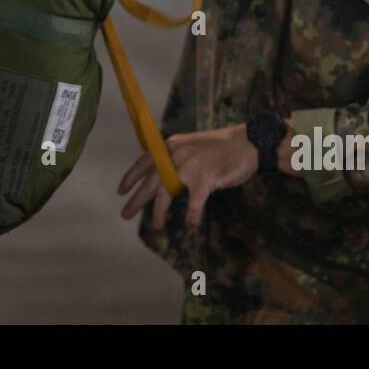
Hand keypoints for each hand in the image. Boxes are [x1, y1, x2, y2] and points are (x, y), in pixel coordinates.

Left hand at [117, 125, 259, 230]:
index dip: (131, 176)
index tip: (121, 190)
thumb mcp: (191, 145)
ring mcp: (190, 166)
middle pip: (150, 181)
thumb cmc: (220, 147)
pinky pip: (193, 204)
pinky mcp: (206, 179)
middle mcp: (176, 154)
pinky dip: (191, 216)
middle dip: (136, 199)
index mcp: (171, 145)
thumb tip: (159, 173)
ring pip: (166, 193)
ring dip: (159, 212)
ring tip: (157, 225)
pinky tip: (191, 225)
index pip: (144, 161)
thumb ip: (175, 156)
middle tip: (125, 214)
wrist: (247, 143)